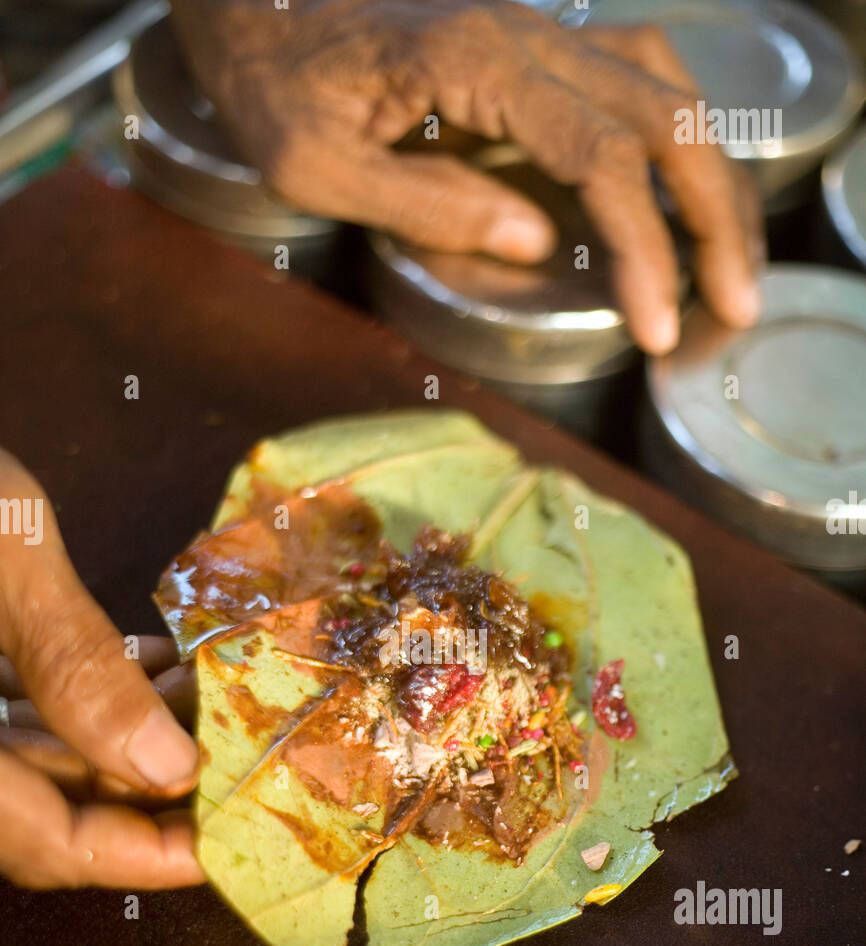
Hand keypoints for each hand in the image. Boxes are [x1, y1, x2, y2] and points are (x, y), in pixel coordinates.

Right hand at [0, 448, 202, 889]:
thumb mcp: (2, 553)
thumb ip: (80, 668)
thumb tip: (167, 767)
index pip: (40, 841)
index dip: (141, 854)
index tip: (224, 842)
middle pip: (36, 817)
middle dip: (142, 801)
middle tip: (231, 775)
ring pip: (24, 770)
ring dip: (118, 748)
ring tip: (205, 707)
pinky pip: (3, 721)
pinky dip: (72, 709)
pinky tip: (141, 668)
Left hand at [171, 0, 762, 353]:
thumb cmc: (271, 81)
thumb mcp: (315, 164)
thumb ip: (425, 202)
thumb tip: (538, 240)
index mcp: (477, 62)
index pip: (598, 157)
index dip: (643, 244)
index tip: (659, 321)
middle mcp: (527, 34)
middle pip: (663, 116)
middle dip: (712, 217)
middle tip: (738, 302)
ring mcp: (537, 30)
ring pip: (664, 90)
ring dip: (710, 177)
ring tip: (731, 260)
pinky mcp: (532, 43)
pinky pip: (636, 72)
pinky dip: (679, 131)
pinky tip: (687, 181)